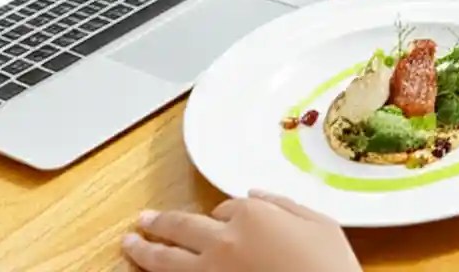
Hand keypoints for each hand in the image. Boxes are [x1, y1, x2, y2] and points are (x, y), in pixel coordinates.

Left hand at [122, 191, 360, 271]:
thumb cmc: (330, 267)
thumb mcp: (320, 224)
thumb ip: (285, 205)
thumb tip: (257, 195)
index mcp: (252, 215)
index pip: (225, 208)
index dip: (223, 213)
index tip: (223, 218)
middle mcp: (224, 241)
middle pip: (182, 226)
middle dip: (160, 223)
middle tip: (143, 221)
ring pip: (166, 259)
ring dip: (143, 250)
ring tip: (128, 244)